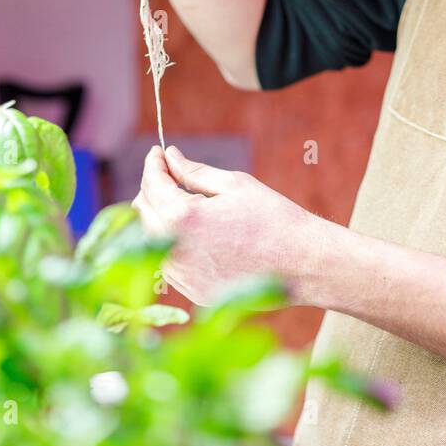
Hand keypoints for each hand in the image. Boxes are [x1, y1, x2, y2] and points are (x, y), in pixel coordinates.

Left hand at [131, 145, 324, 305]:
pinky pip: (169, 263)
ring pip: (150, 240)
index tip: (159, 152)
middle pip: (143, 212)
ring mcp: (183, 277)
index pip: (152, 184)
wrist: (302, 264)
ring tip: (184, 202)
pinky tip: (195, 232)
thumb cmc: (273, 218)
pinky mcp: (194, 293)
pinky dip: (172, 244)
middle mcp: (175, 251)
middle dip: (152, 188)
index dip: (153, 164)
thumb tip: (170, 156)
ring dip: (159, 217)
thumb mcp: (234, 185)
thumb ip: (194, 171)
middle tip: (170, 173)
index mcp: (183, 218)